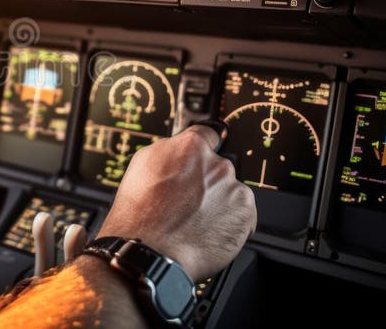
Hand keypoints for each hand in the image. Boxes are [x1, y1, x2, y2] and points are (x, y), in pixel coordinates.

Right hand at [96, 126, 255, 280]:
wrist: (150, 252)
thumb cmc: (140, 216)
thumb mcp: (141, 168)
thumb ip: (168, 155)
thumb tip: (178, 152)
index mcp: (189, 147)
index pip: (207, 134)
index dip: (203, 149)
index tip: (204, 154)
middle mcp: (215, 163)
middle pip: (217, 168)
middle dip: (207, 184)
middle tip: (187, 203)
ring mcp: (232, 187)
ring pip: (229, 192)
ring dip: (218, 204)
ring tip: (195, 222)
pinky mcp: (246, 211)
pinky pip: (243, 215)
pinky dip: (231, 224)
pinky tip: (208, 232)